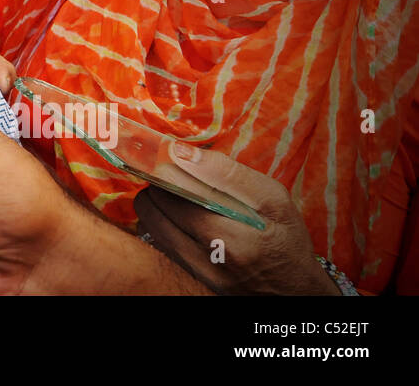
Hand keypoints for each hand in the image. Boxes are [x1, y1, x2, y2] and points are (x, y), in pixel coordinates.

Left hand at [133, 143, 340, 294]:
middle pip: (154, 206)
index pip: (172, 192)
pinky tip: (179, 218)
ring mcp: (195, 271)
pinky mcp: (189, 277)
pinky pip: (157, 243)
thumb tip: (181, 152)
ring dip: (156, 204)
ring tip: (176, 196)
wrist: (295, 292)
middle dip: (160, 185)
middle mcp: (206, 258)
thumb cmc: (287, 240)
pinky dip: (161, 224)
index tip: (170, 159)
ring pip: (149, 224)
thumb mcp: (274, 200)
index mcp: (229, 236)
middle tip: (176, 177)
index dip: (165, 170)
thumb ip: (228, 174)